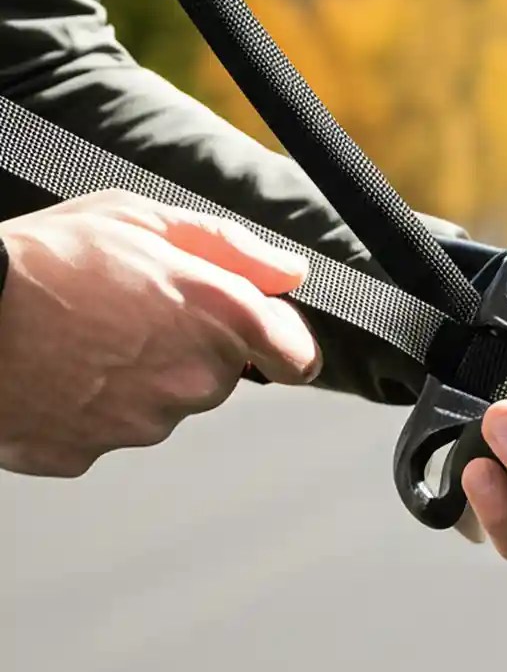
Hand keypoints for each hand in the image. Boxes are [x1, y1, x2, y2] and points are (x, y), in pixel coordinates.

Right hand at [0, 190, 320, 477]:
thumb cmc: (45, 259)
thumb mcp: (144, 219)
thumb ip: (233, 249)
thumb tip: (289, 273)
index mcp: (221, 317)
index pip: (297, 354)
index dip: (283, 343)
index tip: (271, 339)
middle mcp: (196, 379)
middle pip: (221, 374)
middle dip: (192, 347)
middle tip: (131, 310)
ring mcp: (145, 423)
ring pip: (165, 403)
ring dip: (140, 376)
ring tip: (83, 335)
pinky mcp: (94, 452)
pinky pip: (109, 428)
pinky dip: (92, 405)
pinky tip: (59, 369)